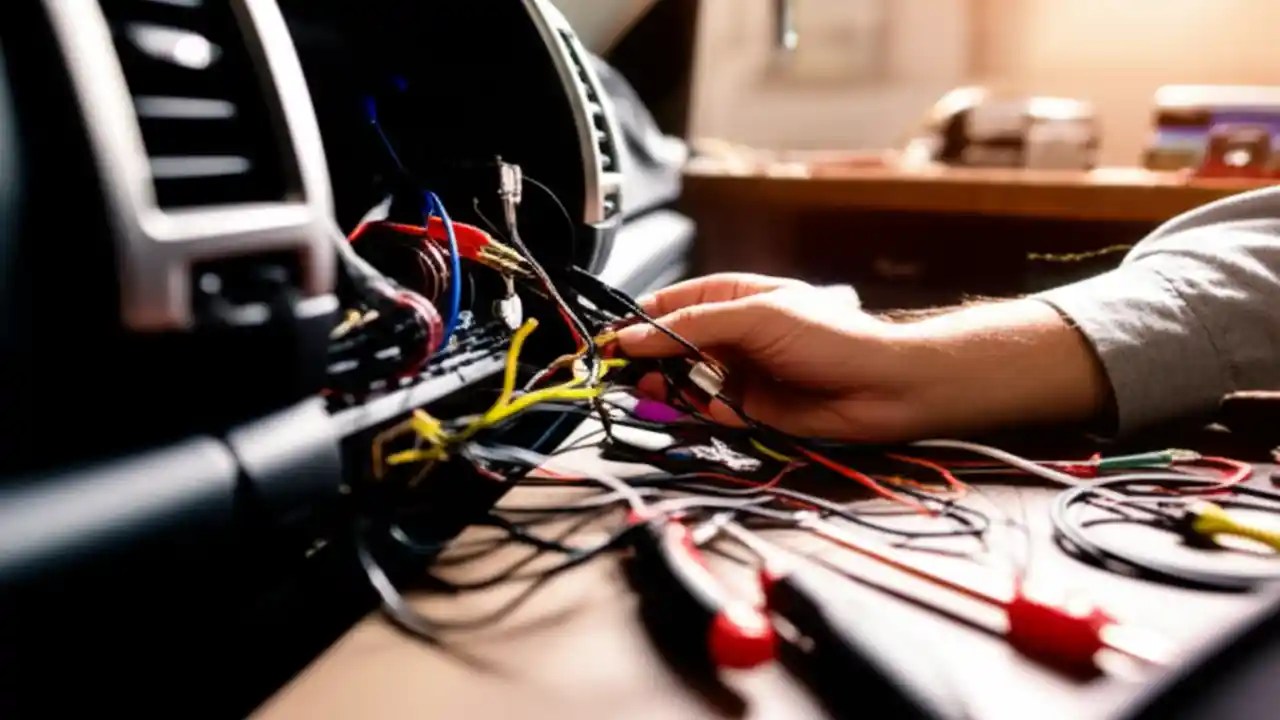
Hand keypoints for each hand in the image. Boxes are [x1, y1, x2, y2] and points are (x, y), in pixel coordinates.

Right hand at [615, 273, 1111, 441]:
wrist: (884, 388)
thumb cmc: (831, 338)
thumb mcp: (755, 317)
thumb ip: (690, 326)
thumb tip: (634, 336)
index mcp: (731, 298)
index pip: (667, 307)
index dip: (636, 324)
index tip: (607, 344)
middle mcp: (730, 335)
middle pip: (668, 349)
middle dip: (651, 363)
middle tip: (634, 378)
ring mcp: (738, 373)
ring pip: (685, 384)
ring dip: (677, 392)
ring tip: (677, 394)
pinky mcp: (749, 410)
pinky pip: (711, 413)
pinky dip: (711, 413)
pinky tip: (728, 410)